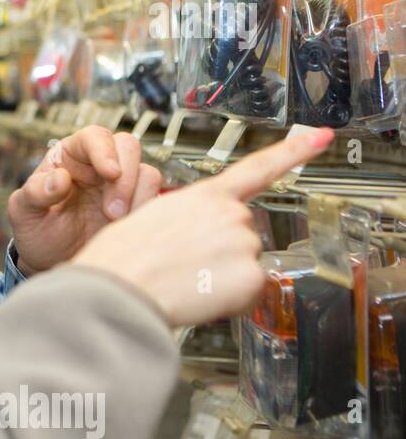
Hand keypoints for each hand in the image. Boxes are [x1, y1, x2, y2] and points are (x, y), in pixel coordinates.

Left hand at [8, 126, 161, 273]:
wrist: (53, 264)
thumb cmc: (37, 232)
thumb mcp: (23, 213)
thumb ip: (35, 193)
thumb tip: (60, 179)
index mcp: (70, 156)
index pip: (94, 137)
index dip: (104, 150)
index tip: (110, 173)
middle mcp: (98, 165)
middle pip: (128, 146)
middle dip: (125, 177)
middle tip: (112, 213)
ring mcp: (121, 185)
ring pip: (147, 174)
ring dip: (137, 198)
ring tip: (115, 224)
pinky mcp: (136, 207)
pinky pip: (155, 201)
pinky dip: (145, 214)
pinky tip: (125, 230)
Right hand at [73, 128, 334, 326]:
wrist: (117, 289)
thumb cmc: (121, 259)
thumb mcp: (151, 219)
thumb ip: (189, 220)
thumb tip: (202, 241)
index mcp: (205, 196)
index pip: (259, 168)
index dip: (295, 151)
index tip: (321, 137)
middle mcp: (231, 214)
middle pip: (244, 234)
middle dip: (223, 252)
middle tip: (186, 265)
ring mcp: (244, 244)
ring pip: (246, 265)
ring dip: (224, 277)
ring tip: (187, 281)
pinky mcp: (250, 277)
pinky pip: (249, 294)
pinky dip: (228, 301)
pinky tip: (199, 296)